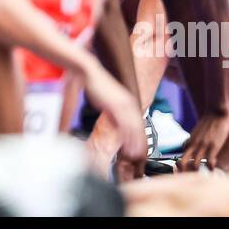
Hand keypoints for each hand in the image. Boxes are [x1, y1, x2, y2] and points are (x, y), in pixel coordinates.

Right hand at [80, 65, 145, 180]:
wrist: (89, 72)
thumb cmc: (95, 84)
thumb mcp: (106, 99)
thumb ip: (111, 109)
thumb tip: (112, 118)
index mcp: (127, 101)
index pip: (136, 121)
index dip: (138, 135)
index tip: (138, 146)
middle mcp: (128, 103)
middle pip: (138, 127)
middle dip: (139, 142)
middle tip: (139, 155)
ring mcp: (123, 105)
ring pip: (133, 129)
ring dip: (134, 143)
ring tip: (134, 156)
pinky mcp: (116, 107)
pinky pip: (124, 126)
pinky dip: (127, 139)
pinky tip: (126, 147)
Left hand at [179, 111, 228, 171]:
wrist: (216, 110)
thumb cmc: (209, 120)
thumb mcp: (197, 131)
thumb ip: (194, 140)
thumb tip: (193, 146)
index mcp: (190, 142)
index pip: (181, 158)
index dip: (184, 167)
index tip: (189, 172)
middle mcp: (193, 145)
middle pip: (182, 163)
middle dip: (185, 172)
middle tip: (192, 178)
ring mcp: (203, 146)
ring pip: (194, 165)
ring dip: (198, 173)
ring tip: (205, 176)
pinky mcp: (213, 146)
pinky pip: (209, 162)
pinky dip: (210, 168)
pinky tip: (213, 168)